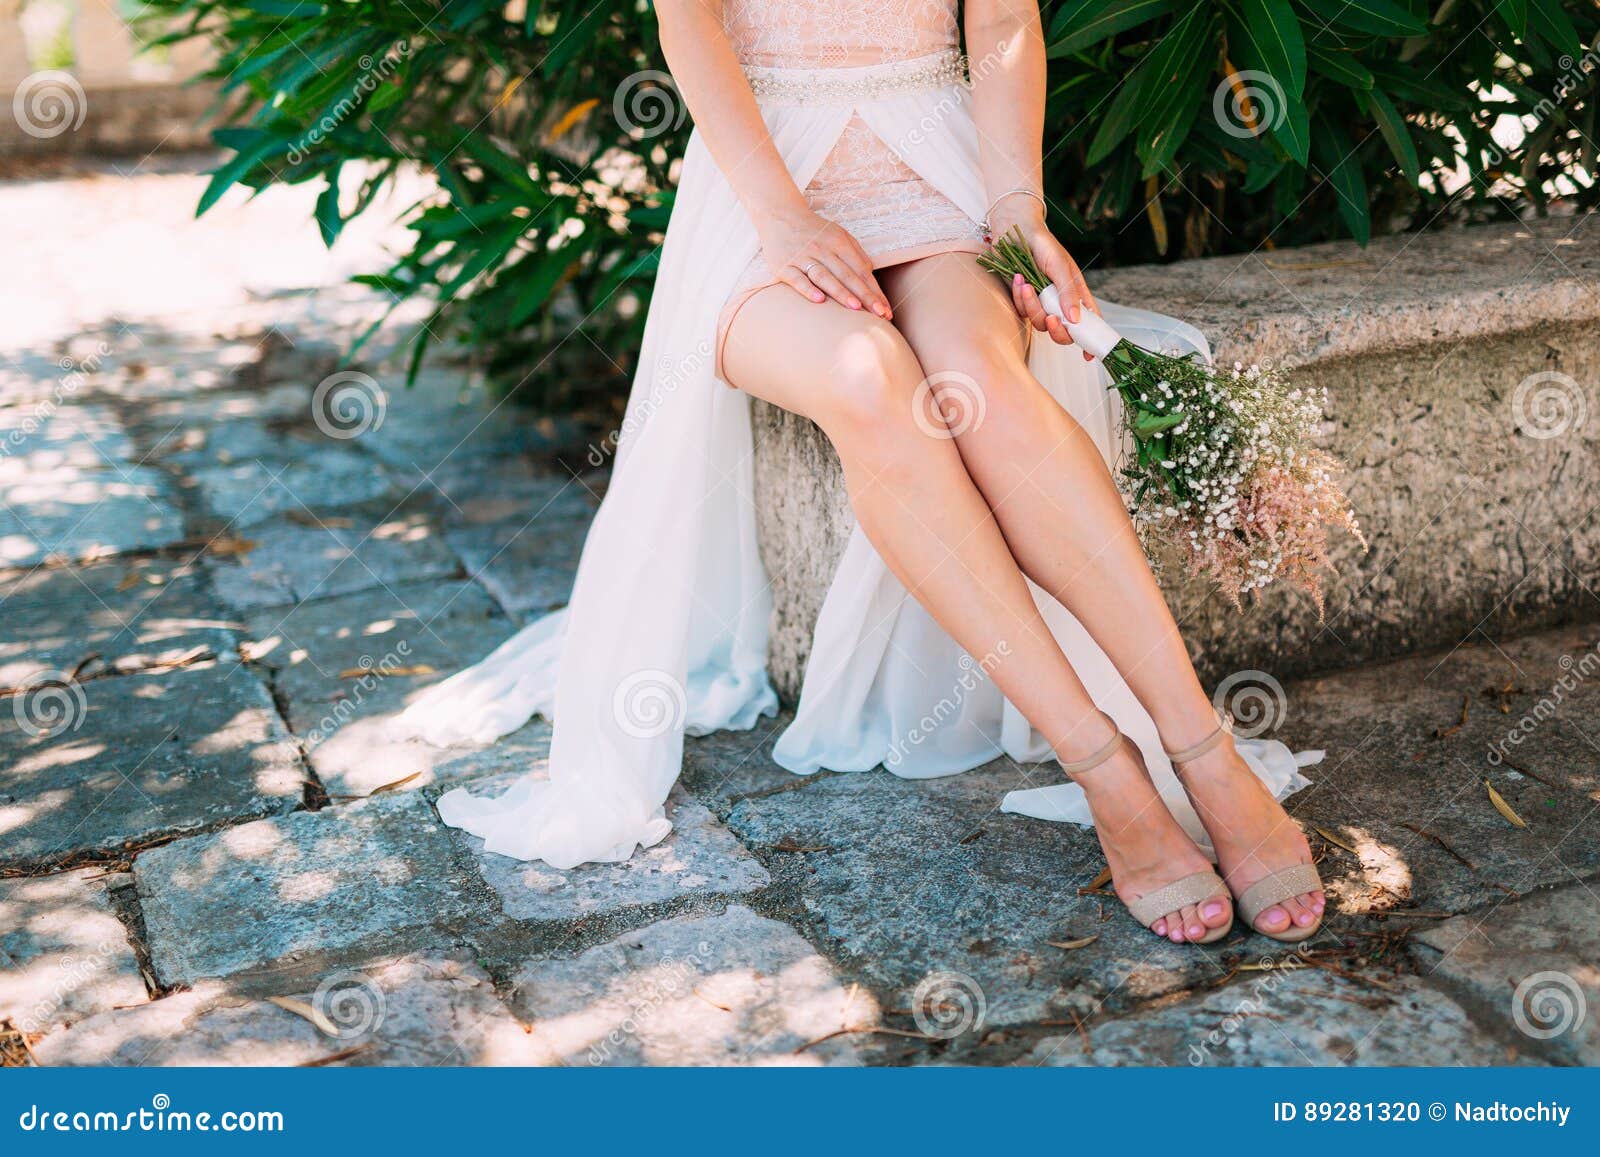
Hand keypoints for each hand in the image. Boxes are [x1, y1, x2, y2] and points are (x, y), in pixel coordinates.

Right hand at [755, 205, 891, 318]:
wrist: (779, 215)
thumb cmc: (814, 231)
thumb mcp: (838, 234)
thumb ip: (855, 253)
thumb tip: (871, 276)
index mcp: (838, 242)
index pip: (861, 269)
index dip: (874, 290)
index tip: (886, 309)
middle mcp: (822, 249)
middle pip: (847, 275)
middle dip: (865, 296)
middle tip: (879, 314)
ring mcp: (802, 257)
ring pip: (824, 277)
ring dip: (841, 292)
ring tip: (856, 308)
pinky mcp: (783, 266)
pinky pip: (797, 279)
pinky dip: (808, 289)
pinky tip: (820, 300)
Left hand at [990, 202, 1099, 360]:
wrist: (1015, 232)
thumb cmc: (1044, 245)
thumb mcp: (1061, 267)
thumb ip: (1068, 294)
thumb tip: (1076, 320)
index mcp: (1076, 294)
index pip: (1088, 322)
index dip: (1089, 340)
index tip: (1088, 355)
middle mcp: (1060, 303)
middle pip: (1063, 332)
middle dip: (1056, 330)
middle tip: (1051, 319)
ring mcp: (1041, 304)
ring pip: (1039, 323)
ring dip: (1032, 305)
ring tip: (1026, 284)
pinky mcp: (1023, 301)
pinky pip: (1022, 311)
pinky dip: (1019, 297)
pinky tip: (1018, 279)